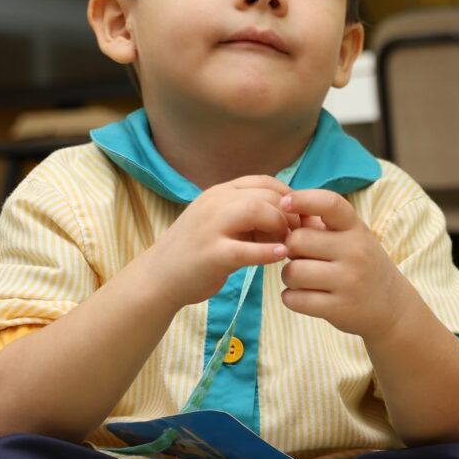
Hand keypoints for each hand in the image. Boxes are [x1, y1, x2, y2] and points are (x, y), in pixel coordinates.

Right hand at [138, 175, 296, 306]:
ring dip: (279, 226)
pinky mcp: (210, 254)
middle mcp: (213, 203)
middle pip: (265, 194)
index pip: (264, 181)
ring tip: (287, 245)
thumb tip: (292, 214)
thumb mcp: (223, 223)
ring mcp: (210, 227)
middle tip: (298, 235)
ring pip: (255, 210)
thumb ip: (251, 215)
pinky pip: (245, 249)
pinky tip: (279, 255)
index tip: (299, 217)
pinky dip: (267, 252)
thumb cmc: (198, 251)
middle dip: (289, 213)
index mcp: (219, 193)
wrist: (159, 277)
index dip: (290, 197)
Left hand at [277, 189, 413, 339]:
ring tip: (303, 279)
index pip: (330, 204)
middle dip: (291, 250)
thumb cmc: (361, 265)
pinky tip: (305, 296)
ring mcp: (349, 282)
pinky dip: (291, 298)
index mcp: (357, 230)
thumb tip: (283, 209)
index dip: (303, 199)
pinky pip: (294, 299)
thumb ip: (320, 225)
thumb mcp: (352, 238)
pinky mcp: (339, 308)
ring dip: (289, 276)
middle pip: (297, 241)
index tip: (285, 203)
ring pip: (292, 272)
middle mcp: (356, 252)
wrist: (392, 307)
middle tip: (303, 258)